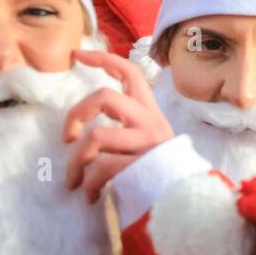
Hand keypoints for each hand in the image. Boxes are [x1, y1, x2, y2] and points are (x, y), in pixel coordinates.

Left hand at [63, 50, 174, 202]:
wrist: (187, 200)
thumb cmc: (159, 170)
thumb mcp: (148, 140)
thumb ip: (126, 127)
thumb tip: (83, 129)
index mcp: (150, 111)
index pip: (130, 72)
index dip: (103, 59)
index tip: (77, 54)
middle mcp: (151, 122)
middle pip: (105, 97)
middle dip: (76, 114)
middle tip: (68, 137)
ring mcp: (146, 144)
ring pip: (97, 136)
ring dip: (76, 160)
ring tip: (72, 179)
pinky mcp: (140, 167)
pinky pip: (101, 169)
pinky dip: (88, 184)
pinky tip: (89, 195)